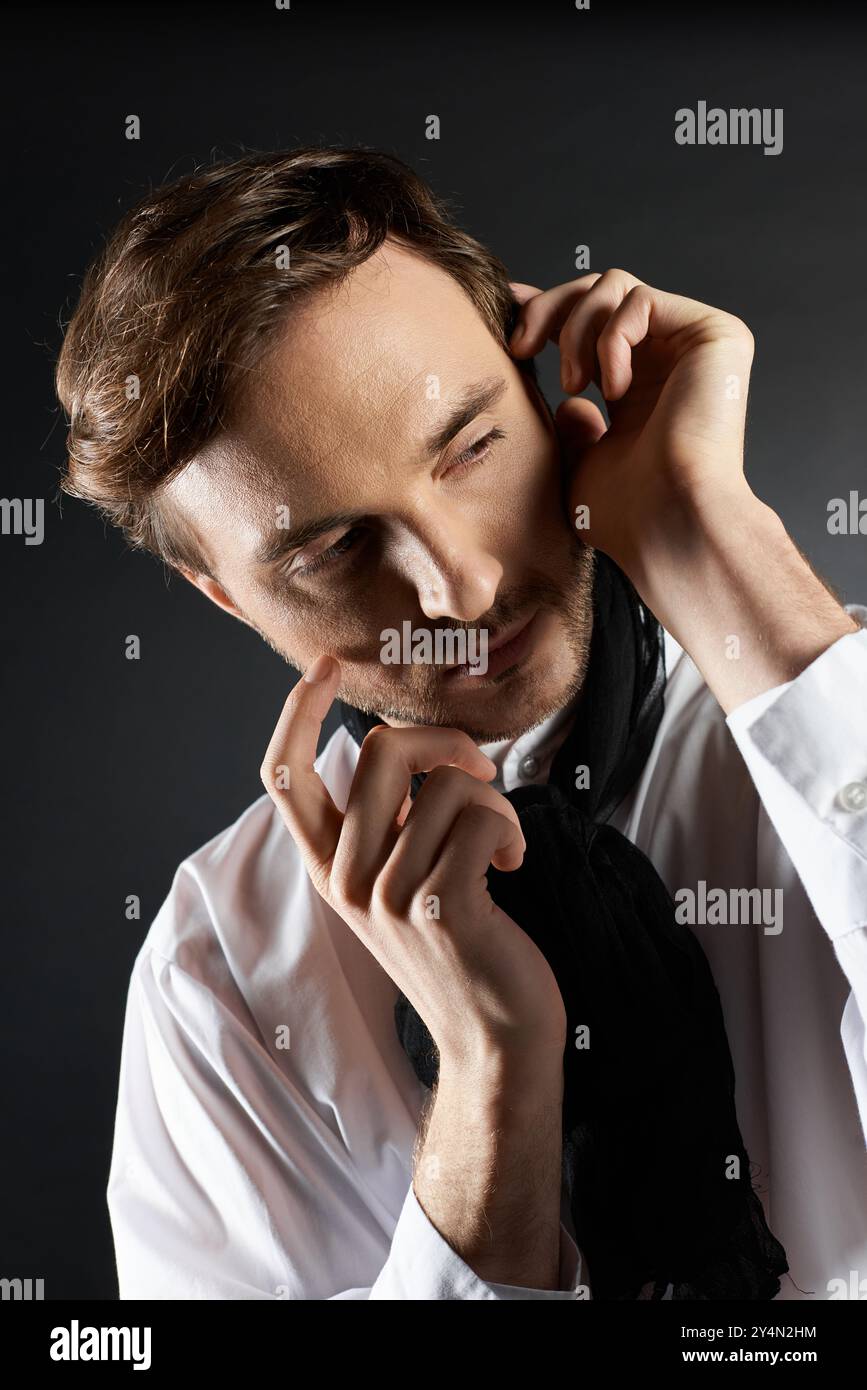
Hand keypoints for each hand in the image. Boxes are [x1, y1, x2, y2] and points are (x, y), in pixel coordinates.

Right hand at [260, 655, 568, 1069]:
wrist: (495, 1037)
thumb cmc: (459, 946)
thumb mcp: (398, 884)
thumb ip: (385, 824)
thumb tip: (404, 748)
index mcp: (329, 866)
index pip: (284, 777)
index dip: (296, 713)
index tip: (324, 667)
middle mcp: (345, 880)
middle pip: (378, 752)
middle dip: (443, 741)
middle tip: (479, 769)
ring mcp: (389, 898)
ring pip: (445, 785)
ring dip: (494, 800)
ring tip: (501, 845)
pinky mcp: (441, 909)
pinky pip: (483, 818)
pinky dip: (512, 830)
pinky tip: (511, 866)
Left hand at [509, 268, 755, 593]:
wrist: (667, 524)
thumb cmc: (627, 514)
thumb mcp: (578, 465)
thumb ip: (571, 428)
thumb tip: (570, 401)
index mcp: (638, 386)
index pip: (590, 322)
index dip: (544, 308)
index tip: (504, 311)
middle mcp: (668, 360)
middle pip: (597, 289)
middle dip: (548, 310)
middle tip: (520, 348)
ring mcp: (694, 345)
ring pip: (614, 285)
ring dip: (576, 330)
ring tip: (573, 384)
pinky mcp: (716, 334)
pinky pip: (640, 299)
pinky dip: (612, 339)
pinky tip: (615, 390)